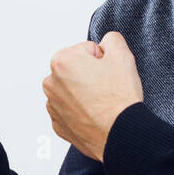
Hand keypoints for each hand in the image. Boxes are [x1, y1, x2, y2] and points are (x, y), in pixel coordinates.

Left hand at [42, 31, 144, 161]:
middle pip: (77, 70)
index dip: (103, 61)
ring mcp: (52, 105)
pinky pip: (71, 110)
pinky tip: (95, 116)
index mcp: (61, 61)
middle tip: (107, 88)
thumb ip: (112, 39)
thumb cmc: (118, 100)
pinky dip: (82, 112)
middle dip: (91, 75)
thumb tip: (107, 42)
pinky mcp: (58, 124)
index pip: (87, 50)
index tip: (109, 74)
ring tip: (102, 103)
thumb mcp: (122, 56)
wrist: (120, 135)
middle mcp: (50, 83)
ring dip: (86, 93)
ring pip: (73, 90)